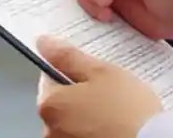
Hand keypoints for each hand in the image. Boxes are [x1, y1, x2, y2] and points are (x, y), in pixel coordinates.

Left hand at [36, 36, 162, 137]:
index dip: (73, 70)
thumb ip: (68, 56)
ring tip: (117, 112)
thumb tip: (44, 43)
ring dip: (88, 115)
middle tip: (109, 92)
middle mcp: (50, 129)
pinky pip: (84, 135)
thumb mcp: (101, 72)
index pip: (49, 76)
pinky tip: (116, 127)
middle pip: (61, 101)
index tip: (92, 73)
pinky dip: (96, 130)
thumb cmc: (128, 111)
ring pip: (74, 121)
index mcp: (50, 104)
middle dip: (81, 94)